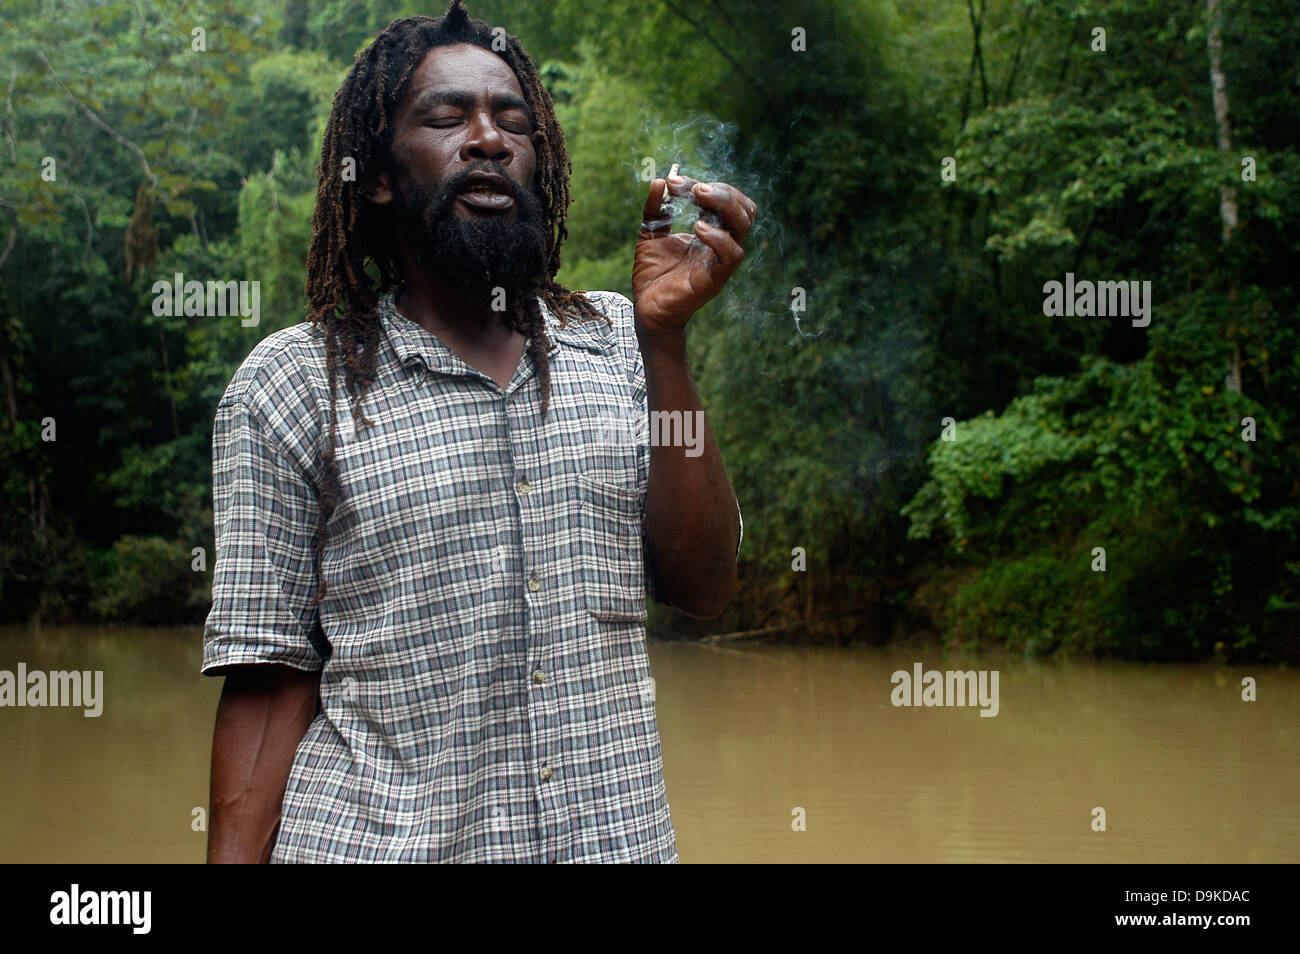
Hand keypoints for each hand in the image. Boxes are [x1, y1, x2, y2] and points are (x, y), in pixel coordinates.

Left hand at [632, 173, 756, 337]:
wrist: (646, 309)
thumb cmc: (653, 273)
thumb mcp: (650, 232)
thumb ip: (655, 208)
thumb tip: (658, 181)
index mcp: (710, 230)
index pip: (722, 200)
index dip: (701, 185)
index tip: (673, 182)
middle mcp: (720, 243)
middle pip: (743, 209)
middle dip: (722, 191)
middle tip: (694, 188)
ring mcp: (720, 260)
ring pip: (744, 225)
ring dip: (724, 204)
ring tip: (699, 195)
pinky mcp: (716, 277)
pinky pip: (733, 254)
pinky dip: (719, 237)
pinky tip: (697, 228)